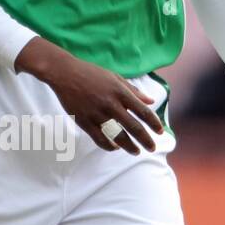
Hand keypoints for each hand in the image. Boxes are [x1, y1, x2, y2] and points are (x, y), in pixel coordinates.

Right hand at [14, 37, 164, 154]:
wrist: (65, 73)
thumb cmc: (91, 73)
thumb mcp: (115, 77)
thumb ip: (133, 90)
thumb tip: (151, 101)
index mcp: (120, 92)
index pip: (143, 111)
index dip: (153, 123)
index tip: (160, 132)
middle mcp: (111, 104)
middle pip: (133, 127)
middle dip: (145, 140)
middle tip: (152, 148)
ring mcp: (97, 114)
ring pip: (117, 136)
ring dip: (129, 146)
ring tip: (136, 152)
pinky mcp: (84, 121)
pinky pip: (100, 138)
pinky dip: (109, 145)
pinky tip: (115, 147)